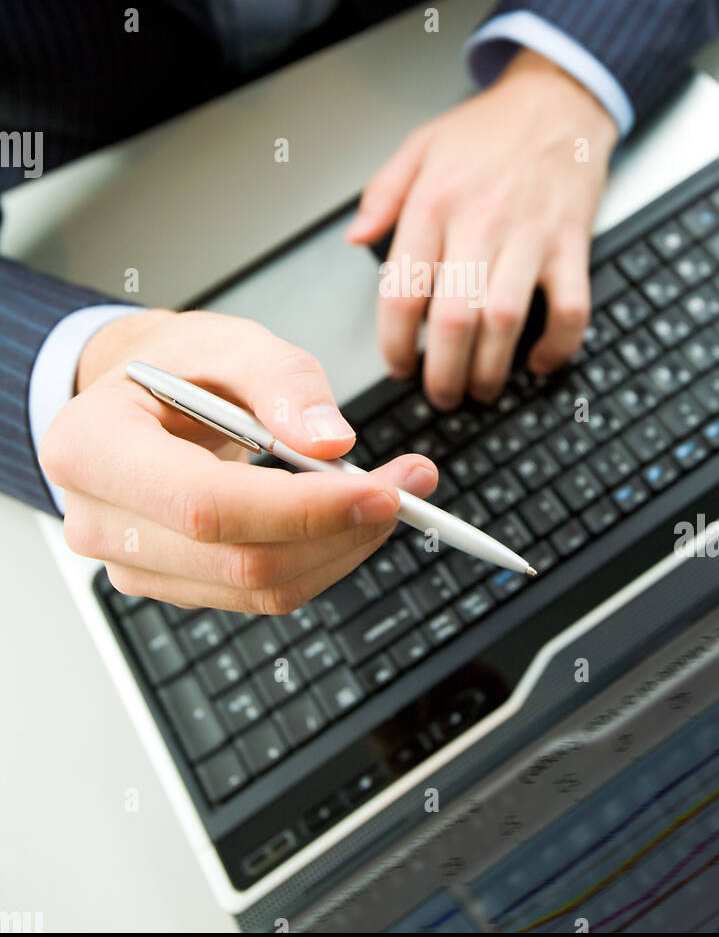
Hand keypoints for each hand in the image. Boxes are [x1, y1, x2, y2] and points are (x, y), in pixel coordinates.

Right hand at [39, 308, 437, 611]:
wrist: (139, 398)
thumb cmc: (176, 366)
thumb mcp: (229, 342)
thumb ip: (283, 382)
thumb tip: (332, 442)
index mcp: (92, 448)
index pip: (206, 505)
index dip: (302, 508)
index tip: (380, 490)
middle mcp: (98, 519)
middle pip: (240, 559)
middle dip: (342, 529)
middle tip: (409, 487)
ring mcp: (131, 563)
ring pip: (259, 589)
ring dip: (341, 548)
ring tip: (390, 493)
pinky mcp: (171, 583)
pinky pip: (259, 594)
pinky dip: (320, 558)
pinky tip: (347, 517)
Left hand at [346, 47, 617, 407]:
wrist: (559, 100)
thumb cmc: (489, 129)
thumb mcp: (420, 146)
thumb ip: (382, 194)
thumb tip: (356, 239)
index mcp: (434, 202)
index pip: (402, 290)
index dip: (394, 342)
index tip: (398, 365)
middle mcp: (480, 221)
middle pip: (453, 319)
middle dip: (442, 373)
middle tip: (439, 394)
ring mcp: (530, 235)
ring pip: (504, 322)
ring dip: (490, 370)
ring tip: (480, 389)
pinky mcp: (572, 244)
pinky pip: (571, 309)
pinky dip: (557, 347)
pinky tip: (539, 362)